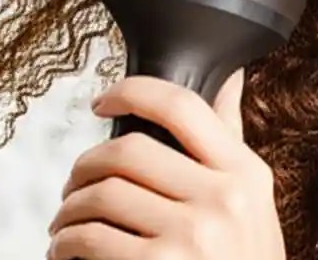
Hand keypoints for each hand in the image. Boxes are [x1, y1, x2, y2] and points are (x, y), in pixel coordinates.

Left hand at [46, 70, 285, 259]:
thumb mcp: (252, 199)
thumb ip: (230, 140)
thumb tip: (229, 75)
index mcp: (245, 173)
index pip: (183, 107)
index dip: (132, 92)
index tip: (103, 102)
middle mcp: (223, 199)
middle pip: (128, 151)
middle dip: (84, 166)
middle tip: (75, 184)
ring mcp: (192, 237)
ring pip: (100, 196)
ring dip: (68, 211)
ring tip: (66, 224)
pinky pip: (88, 240)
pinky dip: (65, 245)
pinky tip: (68, 252)